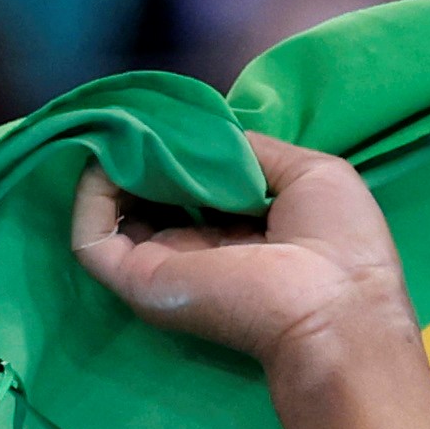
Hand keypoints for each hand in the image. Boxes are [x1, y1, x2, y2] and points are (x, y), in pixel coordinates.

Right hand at [72, 134, 408, 375]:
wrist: (336, 310)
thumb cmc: (341, 246)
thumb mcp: (311, 173)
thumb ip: (252, 151)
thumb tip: (204, 134)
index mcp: (242, 231)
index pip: (193, 185)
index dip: (180, 148)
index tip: (170, 117)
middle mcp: (200, 250)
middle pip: (150, 194)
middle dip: (140, 152)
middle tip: (137, 119)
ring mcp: (166, 269)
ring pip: (115, 212)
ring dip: (110, 166)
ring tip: (119, 132)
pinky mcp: (140, 283)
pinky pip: (91, 238)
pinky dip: (88, 196)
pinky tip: (105, 160)